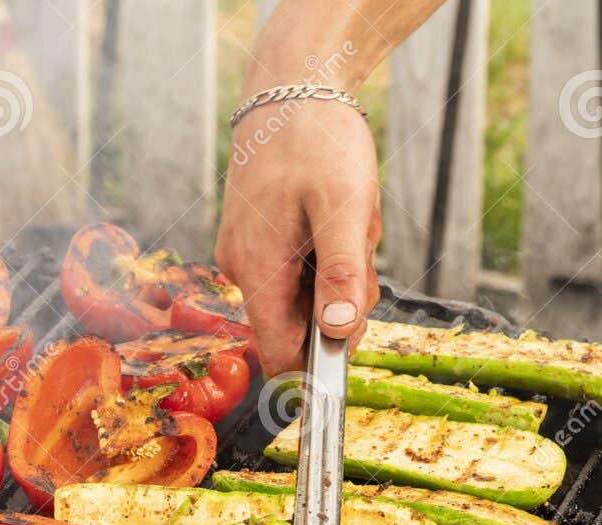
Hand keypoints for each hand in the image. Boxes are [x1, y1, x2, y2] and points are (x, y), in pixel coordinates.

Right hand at [215, 100, 382, 375]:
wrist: (290, 87)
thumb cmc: (317, 141)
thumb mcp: (344, 206)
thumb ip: (341, 272)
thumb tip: (339, 333)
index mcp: (259, 271)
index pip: (281, 356)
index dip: (321, 360)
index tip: (354, 323)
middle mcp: (242, 271)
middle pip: (298, 326)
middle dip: (340, 297)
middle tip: (359, 244)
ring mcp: (246, 254)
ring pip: (301, 295)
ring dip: (336, 270)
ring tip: (345, 218)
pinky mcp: (255, 240)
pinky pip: (296, 268)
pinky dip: (323, 251)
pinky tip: (331, 213)